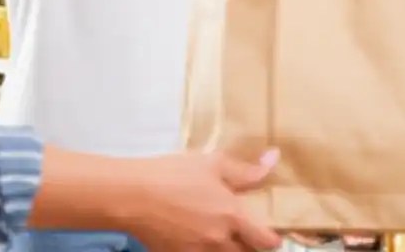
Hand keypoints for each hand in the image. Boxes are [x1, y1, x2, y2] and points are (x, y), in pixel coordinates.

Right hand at [123, 149, 281, 251]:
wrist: (131, 195)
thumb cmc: (172, 174)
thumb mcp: (212, 164)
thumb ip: (245, 170)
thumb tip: (273, 161)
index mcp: (232, 216)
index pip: (266, 241)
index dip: (272, 239)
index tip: (269, 232)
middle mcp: (219, 240)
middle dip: (249, 246)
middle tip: (243, 232)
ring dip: (227, 250)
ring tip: (219, 236)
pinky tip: (196, 240)